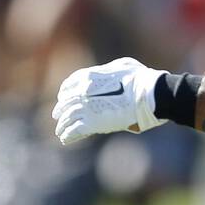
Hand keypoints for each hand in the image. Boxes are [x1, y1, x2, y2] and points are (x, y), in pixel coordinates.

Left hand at [53, 57, 167, 144]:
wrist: (147, 94)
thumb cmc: (141, 79)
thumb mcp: (124, 65)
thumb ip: (111, 70)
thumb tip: (112, 72)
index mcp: (89, 77)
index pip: (69, 85)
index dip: (65, 93)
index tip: (63, 98)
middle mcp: (82, 92)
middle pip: (65, 103)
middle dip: (60, 110)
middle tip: (57, 116)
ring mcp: (85, 108)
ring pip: (67, 119)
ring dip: (63, 126)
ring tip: (60, 132)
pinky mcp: (91, 123)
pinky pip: (74, 131)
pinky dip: (68, 135)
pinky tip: (66, 139)